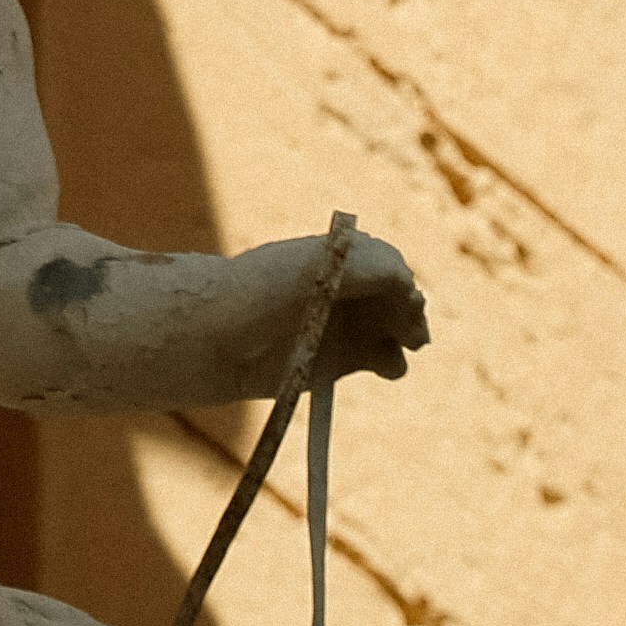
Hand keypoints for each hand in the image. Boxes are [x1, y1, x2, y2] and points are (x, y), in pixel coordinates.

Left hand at [249, 223, 426, 382]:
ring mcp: (343, 326)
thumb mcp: (313, 268)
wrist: (215, 338)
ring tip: (408, 343)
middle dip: (409, 309)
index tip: (404, 297)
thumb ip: (368, 266)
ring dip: (409, 334)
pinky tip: (390, 367)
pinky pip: (381, 360)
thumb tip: (410, 285)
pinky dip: (393, 363)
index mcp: (336, 259)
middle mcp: (343, 290)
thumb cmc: (260, 293)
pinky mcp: (339, 362)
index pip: (387, 264)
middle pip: (396, 297)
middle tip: (411, 327)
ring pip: (395, 329)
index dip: (400, 280)